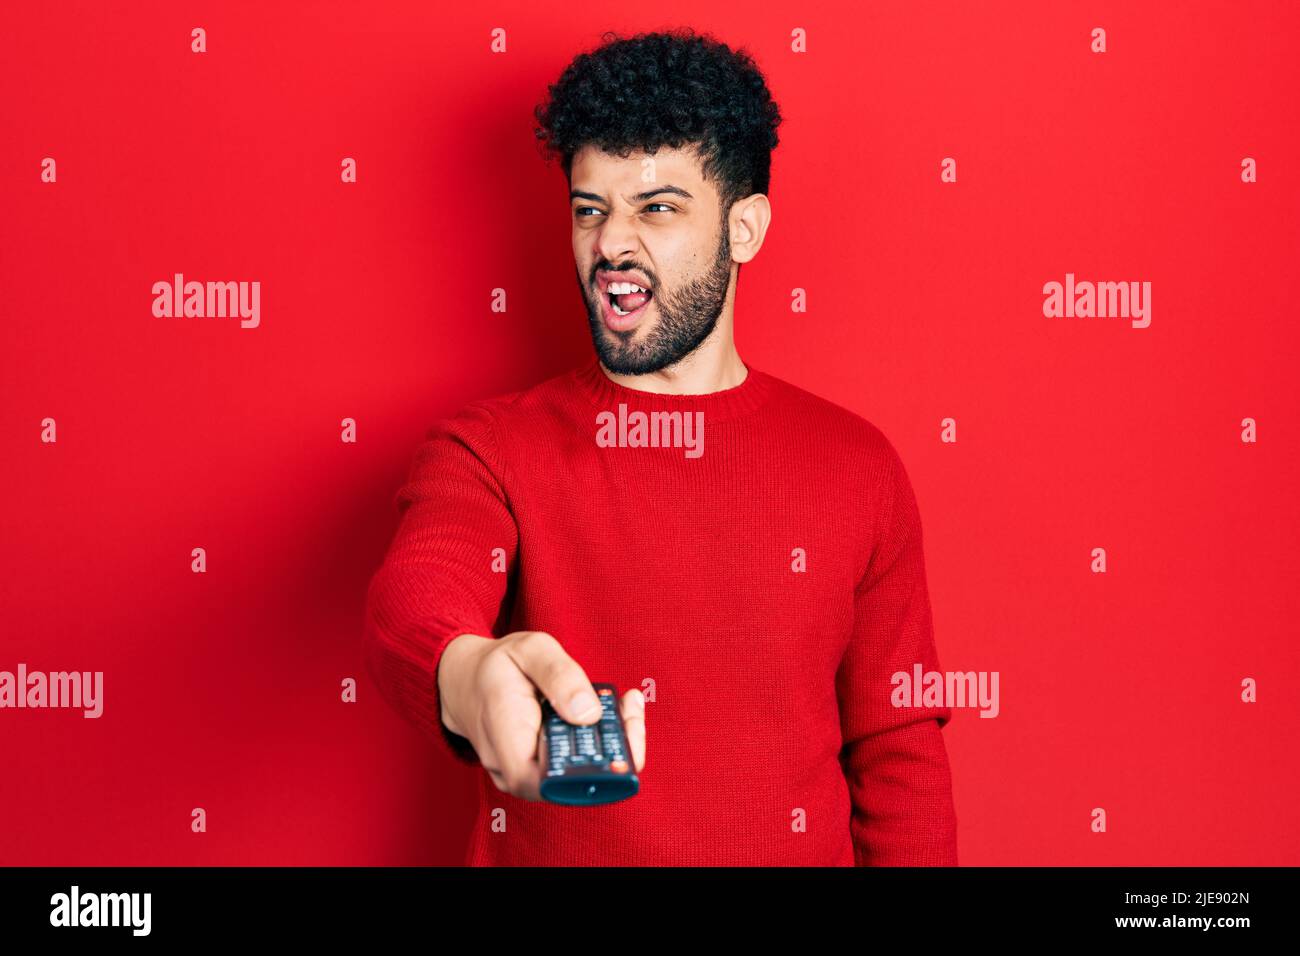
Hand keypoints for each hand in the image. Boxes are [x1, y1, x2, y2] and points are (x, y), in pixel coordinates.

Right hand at [438, 630, 645, 799]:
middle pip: (572, 782)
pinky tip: (613, 710)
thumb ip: (559, 675)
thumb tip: (589, 714)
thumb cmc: (497, 665)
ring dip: (610, 745)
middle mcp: (512, 769)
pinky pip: (572, 767)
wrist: (465, 682)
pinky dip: (598, 743)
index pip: (548, 782)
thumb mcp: (530, 650)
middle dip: (614, 750)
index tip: (620, 735)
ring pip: (576, 776)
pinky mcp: (537, 771)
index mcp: (505, 738)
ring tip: (626, 703)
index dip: (592, 771)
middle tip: (631, 707)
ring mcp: (524, 775)